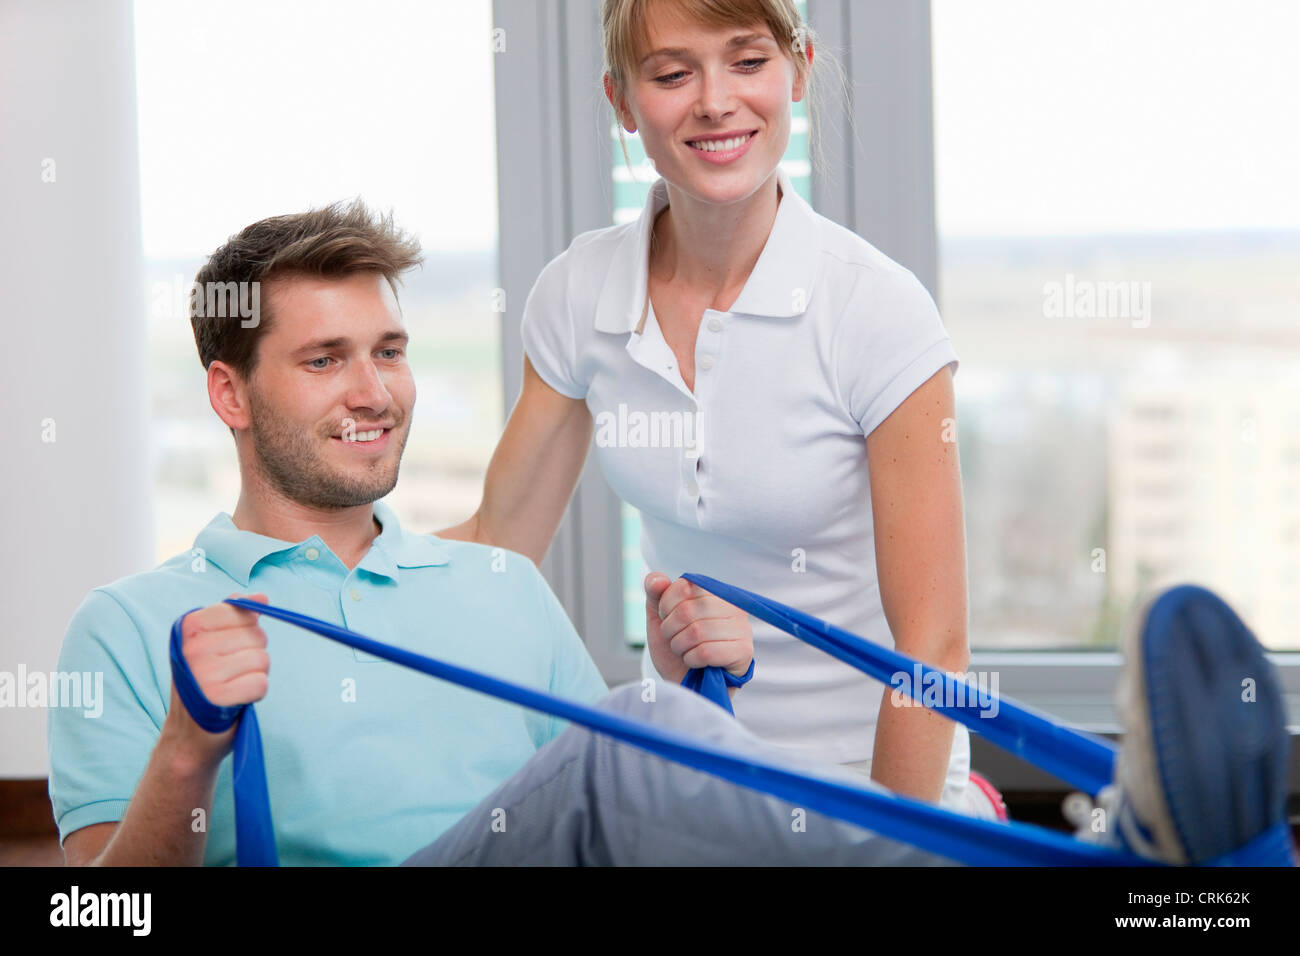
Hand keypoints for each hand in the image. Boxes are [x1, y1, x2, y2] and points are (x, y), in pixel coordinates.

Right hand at [162, 593, 269, 768]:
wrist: (188, 735)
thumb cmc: (204, 683)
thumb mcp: (210, 643)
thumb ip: (233, 615)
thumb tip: (260, 597)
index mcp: (188, 627)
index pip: (242, 611)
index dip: (245, 631)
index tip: (226, 649)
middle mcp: (192, 647)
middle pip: (257, 635)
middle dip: (251, 654)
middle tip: (229, 673)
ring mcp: (203, 672)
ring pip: (262, 659)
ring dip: (255, 674)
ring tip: (231, 686)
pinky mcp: (218, 697)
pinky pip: (261, 683)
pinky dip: (254, 694)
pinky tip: (235, 700)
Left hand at [644, 573, 752, 686]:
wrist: (686, 684)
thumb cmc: (676, 648)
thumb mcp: (659, 619)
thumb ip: (655, 593)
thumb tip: (657, 580)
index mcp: (713, 593)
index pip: (683, 586)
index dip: (665, 608)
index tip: (668, 621)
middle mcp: (731, 606)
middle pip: (687, 611)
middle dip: (670, 631)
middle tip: (675, 641)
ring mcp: (741, 628)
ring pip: (696, 632)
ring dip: (680, 647)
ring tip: (685, 652)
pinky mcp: (743, 651)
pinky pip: (706, 652)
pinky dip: (692, 660)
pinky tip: (696, 663)